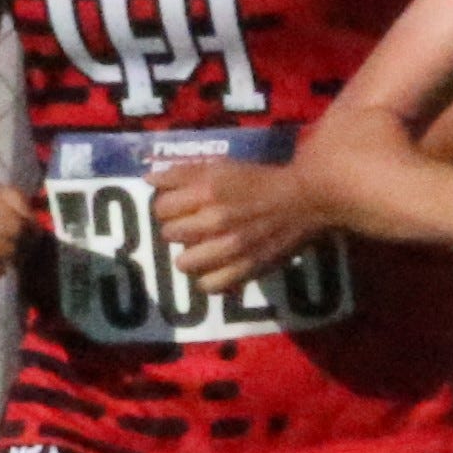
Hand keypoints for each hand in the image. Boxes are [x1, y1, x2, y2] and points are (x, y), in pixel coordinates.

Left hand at [153, 160, 321, 295]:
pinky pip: (209, 285)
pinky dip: (208, 279)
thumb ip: (182, 172)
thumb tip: (149, 180)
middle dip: (178, 229)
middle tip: (193, 226)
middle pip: (169, 235)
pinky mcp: (245, 269)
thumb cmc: (259, 179)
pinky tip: (214, 268)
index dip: (167, 206)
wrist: (303, 199)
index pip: (161, 208)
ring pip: (184, 263)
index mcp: (207, 191)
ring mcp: (230, 248)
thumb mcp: (220, 166)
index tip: (180, 207)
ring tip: (202, 249)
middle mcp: (215, 220)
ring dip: (189, 256)